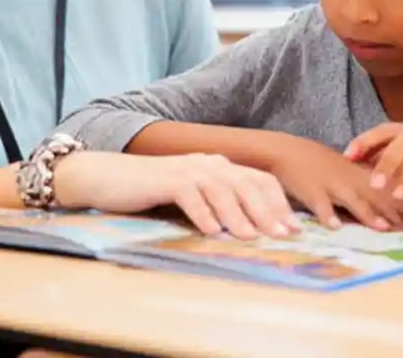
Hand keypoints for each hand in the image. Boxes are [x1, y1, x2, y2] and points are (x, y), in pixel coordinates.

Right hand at [52, 151, 299, 239]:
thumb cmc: (151, 190)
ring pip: (221, 190)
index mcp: (218, 165)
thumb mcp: (193, 194)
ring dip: (237, 215)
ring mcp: (185, 170)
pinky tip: (211, 232)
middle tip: (281, 235)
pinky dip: (201, 213)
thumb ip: (219, 204)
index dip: (278, 203)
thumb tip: (250, 228)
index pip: (258, 180)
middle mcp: (207, 163)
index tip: (293, 228)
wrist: (108, 176)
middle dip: (266, 211)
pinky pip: (188, 195)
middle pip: (246, 184)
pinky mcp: (164, 180)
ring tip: (249, 238)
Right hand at [265, 135, 402, 231]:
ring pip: (352, 201)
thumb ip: (358, 186)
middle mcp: (348, 181)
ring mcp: (330, 186)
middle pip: (374, 199)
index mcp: (356, 176)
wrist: (287, 150)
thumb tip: (377, 205)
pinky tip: (335, 227)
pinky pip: (321, 205)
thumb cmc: (314, 163)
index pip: (383, 193)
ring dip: (368, 214)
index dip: (399, 208)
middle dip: (392, 215)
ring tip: (382, 228)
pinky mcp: (311, 191)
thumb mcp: (340, 171)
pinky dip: (328, 215)